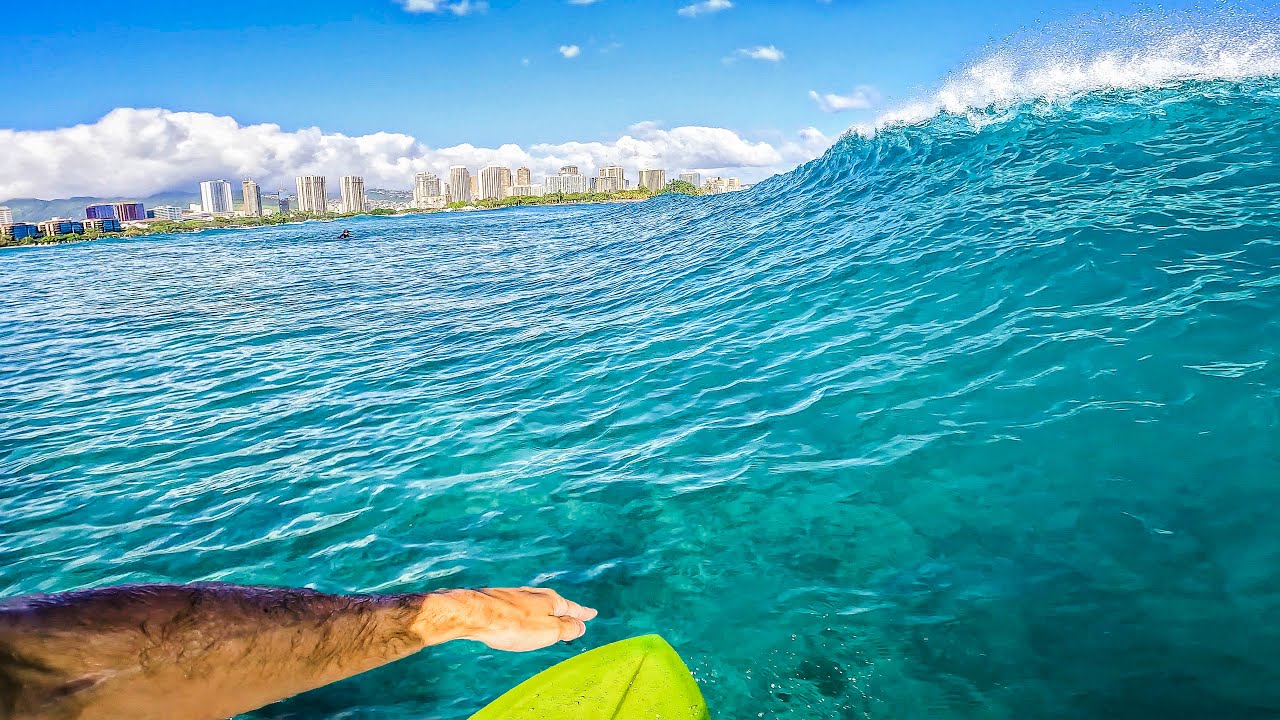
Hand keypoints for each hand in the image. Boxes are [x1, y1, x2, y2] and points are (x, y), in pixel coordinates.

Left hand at [425, 587, 597, 651]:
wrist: (475, 614)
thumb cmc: (513, 625)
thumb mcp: (547, 632)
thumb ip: (566, 629)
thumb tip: (582, 625)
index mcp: (550, 601)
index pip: (573, 609)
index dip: (583, 614)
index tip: (593, 613)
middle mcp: (535, 595)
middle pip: (556, 604)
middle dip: (567, 611)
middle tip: (577, 615)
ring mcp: (517, 596)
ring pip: (538, 604)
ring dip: (548, 612)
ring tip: (553, 617)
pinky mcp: (501, 601)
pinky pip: (523, 608)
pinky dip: (531, 613)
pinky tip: (524, 618)